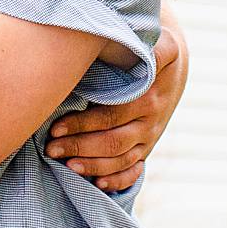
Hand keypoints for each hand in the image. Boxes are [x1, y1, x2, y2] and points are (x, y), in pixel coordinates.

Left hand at [44, 17, 187, 192]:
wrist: (176, 66)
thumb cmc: (154, 49)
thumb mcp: (160, 42)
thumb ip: (147, 45)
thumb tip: (135, 45)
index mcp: (148, 97)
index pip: (111, 116)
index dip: (83, 125)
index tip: (55, 126)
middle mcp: (150, 121)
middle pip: (113, 142)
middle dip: (80, 147)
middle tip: (51, 149)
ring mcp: (150, 136)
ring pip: (122, 160)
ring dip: (93, 166)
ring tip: (66, 166)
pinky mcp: (148, 146)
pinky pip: (135, 170)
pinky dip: (118, 180)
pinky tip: (98, 185)